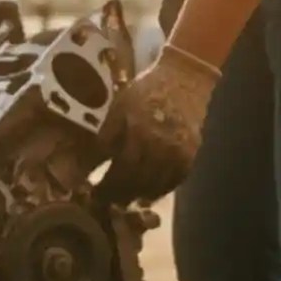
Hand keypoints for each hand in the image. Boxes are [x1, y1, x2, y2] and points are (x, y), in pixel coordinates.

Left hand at [97, 44, 220, 203]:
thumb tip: (89, 164)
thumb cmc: (147, 91)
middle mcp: (159, 148)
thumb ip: (107, 137)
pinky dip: (159, 192)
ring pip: (154, 187)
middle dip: (116, 195)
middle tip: (104, 201)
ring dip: (136, 197)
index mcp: (138, 134)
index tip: (90, 193)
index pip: (116, 170)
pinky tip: (147, 194)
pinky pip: (173, 183)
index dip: (103, 185)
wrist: (185, 79)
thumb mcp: (119, 107)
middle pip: (134, 183)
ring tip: (122, 200)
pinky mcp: (191, 156)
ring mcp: (177, 155)